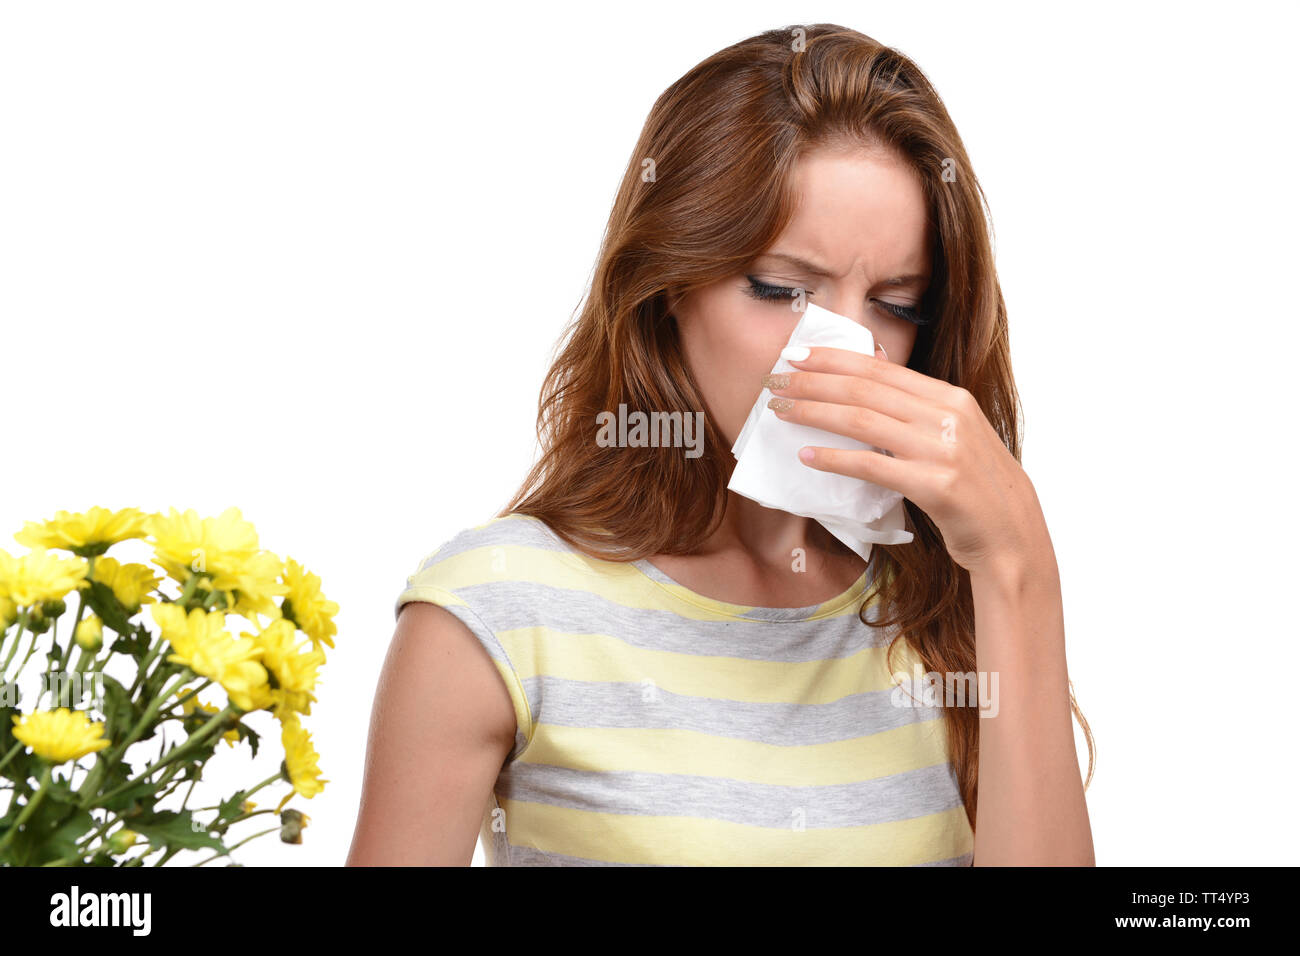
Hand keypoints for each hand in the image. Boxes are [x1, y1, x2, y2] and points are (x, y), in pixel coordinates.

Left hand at [764, 346, 1047, 574]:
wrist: (1012, 534)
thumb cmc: (974, 486)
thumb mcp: (952, 434)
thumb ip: (915, 408)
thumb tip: (867, 374)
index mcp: (950, 397)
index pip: (880, 368)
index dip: (833, 359)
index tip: (796, 355)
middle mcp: (948, 415)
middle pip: (865, 389)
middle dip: (813, 382)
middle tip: (774, 383)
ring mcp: (943, 449)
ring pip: (862, 420)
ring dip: (814, 412)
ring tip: (781, 412)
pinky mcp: (936, 485)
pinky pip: (873, 465)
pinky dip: (835, 459)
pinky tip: (807, 456)